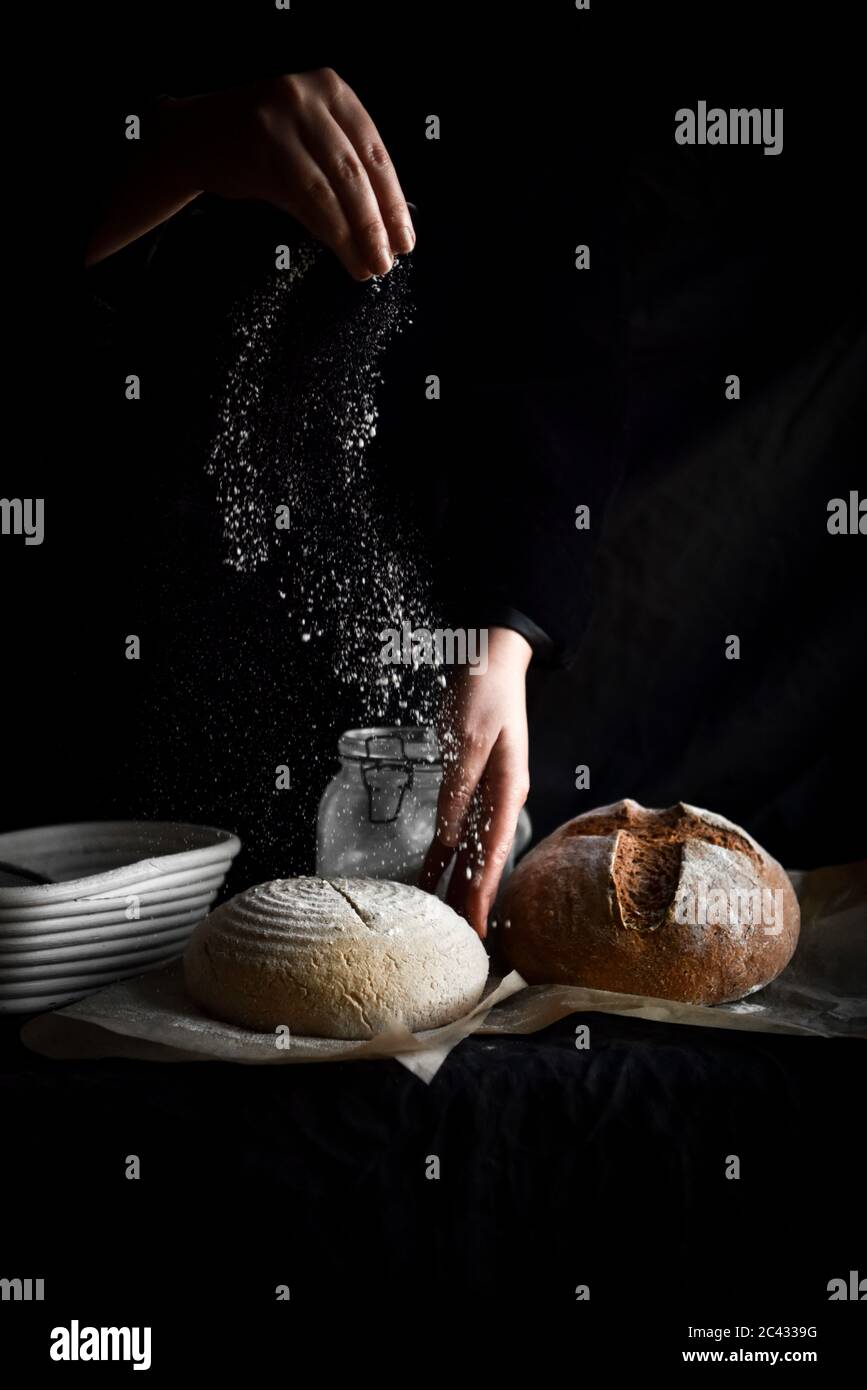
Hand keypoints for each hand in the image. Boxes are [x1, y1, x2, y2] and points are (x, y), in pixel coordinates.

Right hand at [168, 69, 414, 278]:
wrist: (195, 138)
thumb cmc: (261, 147)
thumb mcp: (312, 146)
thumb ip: (346, 174)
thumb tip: (386, 228)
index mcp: (334, 92)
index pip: (376, 153)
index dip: (393, 202)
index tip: (404, 239)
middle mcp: (310, 96)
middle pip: (357, 172)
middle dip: (376, 224)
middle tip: (387, 260)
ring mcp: (283, 117)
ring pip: (333, 187)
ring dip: (354, 234)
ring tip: (366, 266)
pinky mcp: (262, 144)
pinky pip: (305, 196)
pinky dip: (327, 229)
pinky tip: (341, 251)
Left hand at [419, 627, 531, 936]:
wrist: (489, 657)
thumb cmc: (483, 691)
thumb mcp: (470, 737)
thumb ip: (459, 787)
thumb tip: (448, 835)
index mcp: (510, 790)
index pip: (494, 854)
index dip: (484, 894)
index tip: (477, 928)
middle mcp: (500, 800)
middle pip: (485, 861)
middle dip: (475, 903)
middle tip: (465, 947)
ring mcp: (486, 796)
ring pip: (469, 852)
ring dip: (458, 886)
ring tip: (445, 924)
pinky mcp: (469, 787)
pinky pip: (454, 832)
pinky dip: (442, 857)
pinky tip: (430, 880)